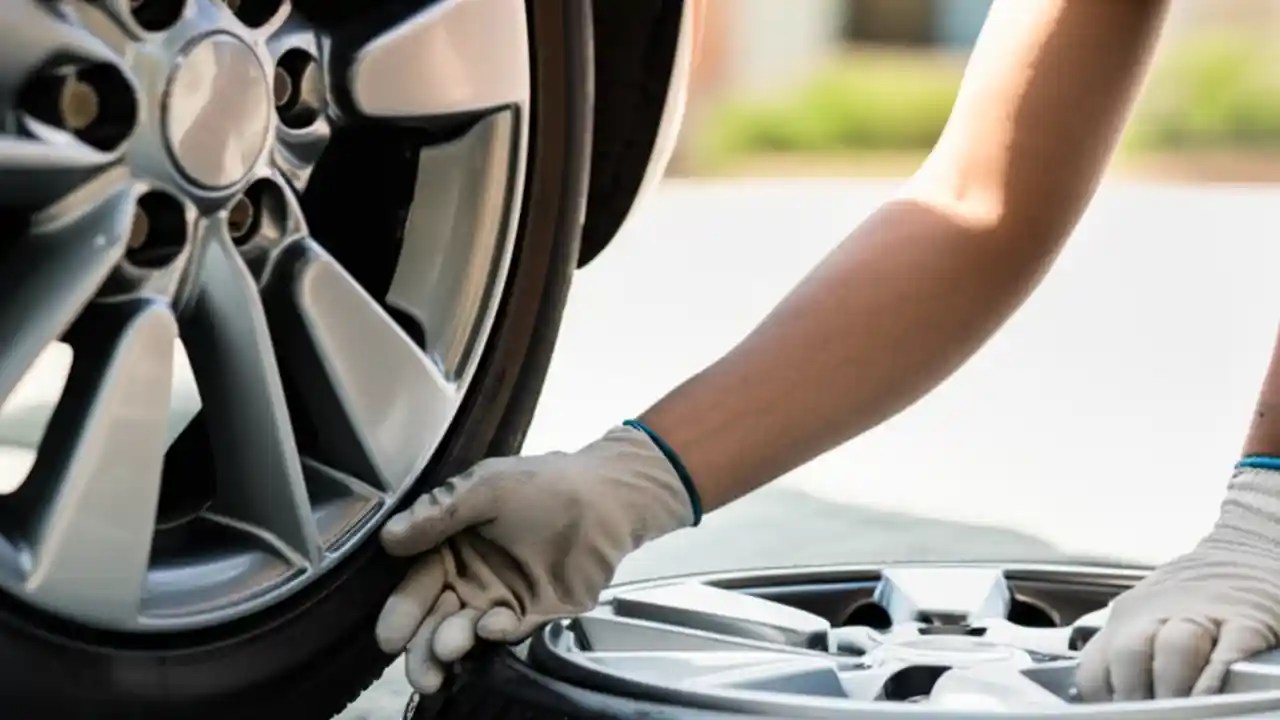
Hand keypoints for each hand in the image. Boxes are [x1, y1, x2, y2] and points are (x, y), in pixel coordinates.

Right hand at [374, 425, 693, 693]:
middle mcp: (470, 577)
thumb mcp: (487, 488)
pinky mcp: (534, 614)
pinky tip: (491, 626)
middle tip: (417, 669)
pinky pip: (507, 631)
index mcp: (451, 546)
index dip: (402, 612)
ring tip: (448, 650)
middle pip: (435, 618)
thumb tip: (388, 538)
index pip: (418, 585)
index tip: (388, 637)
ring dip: (452, 646)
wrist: (605, 496)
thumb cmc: (543, 484)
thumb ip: (440, 513)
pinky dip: (495, 633)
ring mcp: (501, 598)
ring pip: (465, 632)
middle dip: (421, 647)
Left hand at [1076, 467, 1279, 700]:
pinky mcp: (1246, 621)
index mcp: (1125, 621)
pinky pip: (1226, 651)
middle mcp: (1156, 615)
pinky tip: (1211, 697)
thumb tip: (1112, 701)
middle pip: (1129, 655)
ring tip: (1183, 712)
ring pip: (1174, 650)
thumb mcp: (1146, 618)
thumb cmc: (1191, 596)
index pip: (1096, 669)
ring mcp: (1203, 615)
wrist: (1243, 552)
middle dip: (1136, 696)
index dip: (1105, 700)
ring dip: (1175, 689)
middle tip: (1148, 716)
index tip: (1116, 714)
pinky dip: (1215, 678)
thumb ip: (1128, 655)